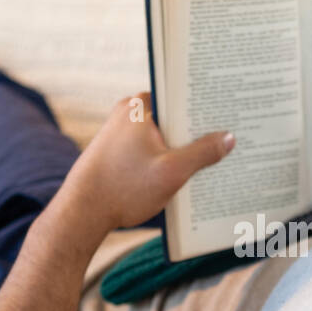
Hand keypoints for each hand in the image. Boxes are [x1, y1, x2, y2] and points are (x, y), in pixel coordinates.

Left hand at [61, 91, 234, 233]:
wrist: (81, 214)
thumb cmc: (122, 189)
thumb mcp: (171, 172)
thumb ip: (203, 153)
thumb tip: (228, 138)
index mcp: (138, 107)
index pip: (181, 95)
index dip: (207, 104)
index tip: (229, 112)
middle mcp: (128, 114)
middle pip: (175, 117)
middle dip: (199, 131)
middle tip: (229, 140)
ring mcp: (121, 134)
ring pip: (164, 136)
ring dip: (184, 150)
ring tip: (212, 162)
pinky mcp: (119, 153)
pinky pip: (152, 150)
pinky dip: (168, 160)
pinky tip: (186, 177)